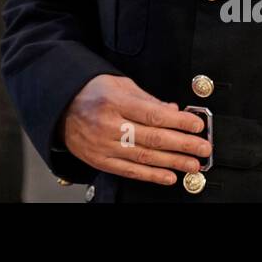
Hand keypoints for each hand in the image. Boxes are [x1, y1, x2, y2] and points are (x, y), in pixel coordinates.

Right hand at [60, 75, 210, 185]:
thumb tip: (174, 110)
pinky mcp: (99, 160)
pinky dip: (151, 175)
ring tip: (192, 165)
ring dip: (172, 163)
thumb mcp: (119, 84)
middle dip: (182, 144)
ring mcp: (103, 145)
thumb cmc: (91, 91)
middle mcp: (108, 124)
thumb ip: (148, 99)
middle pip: (152, 138)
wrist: (59, 106)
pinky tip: (169, 176)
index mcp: (114, 100)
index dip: (178, 122)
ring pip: (143, 157)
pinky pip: (129, 171)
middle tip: (202, 148)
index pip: (153, 114)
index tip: (197, 125)